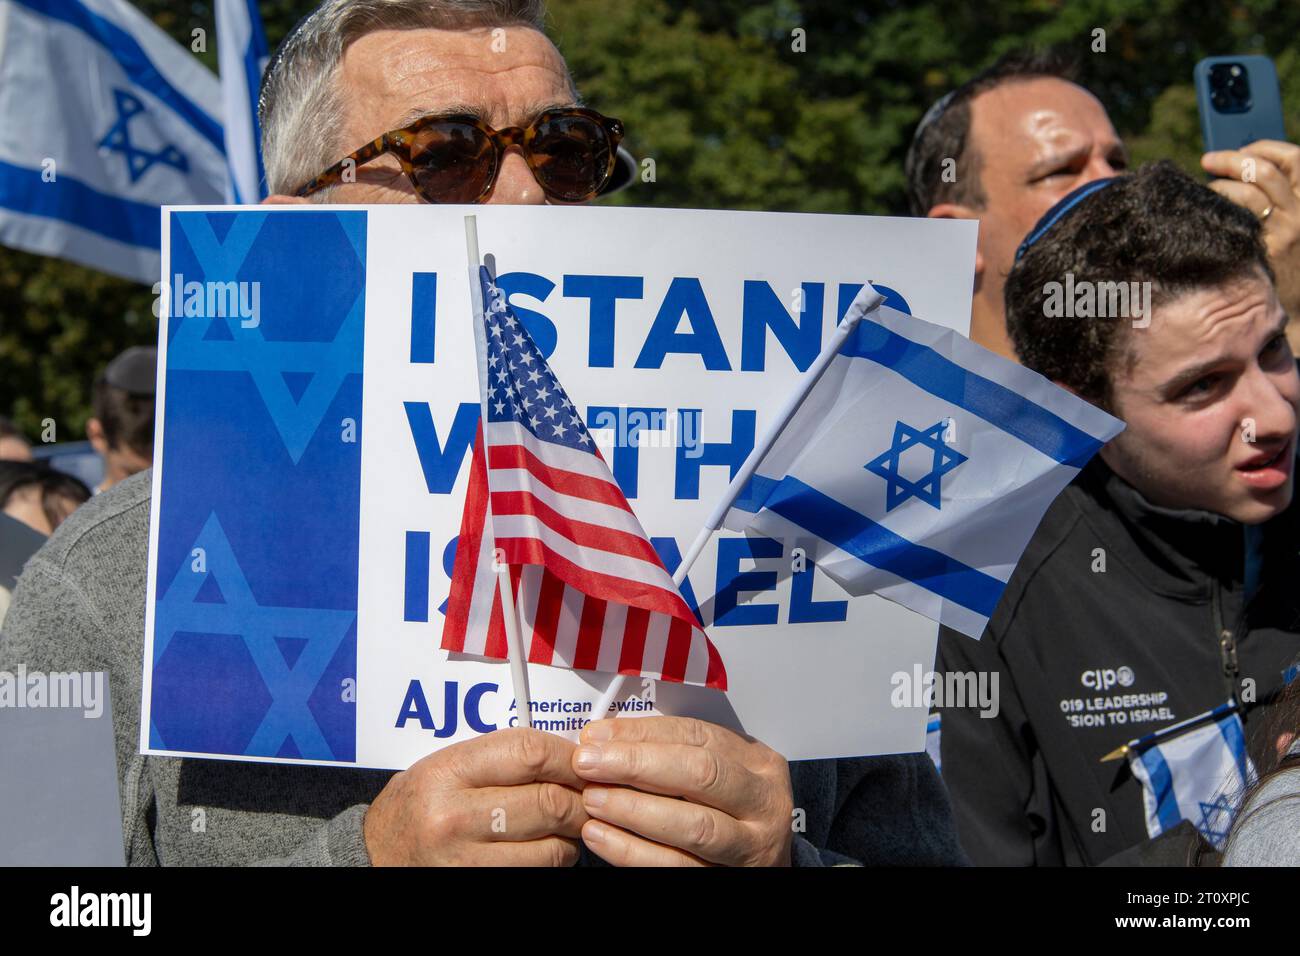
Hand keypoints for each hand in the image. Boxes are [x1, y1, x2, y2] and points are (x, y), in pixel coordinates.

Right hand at [363, 727, 587, 865]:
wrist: (375, 855)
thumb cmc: (417, 803)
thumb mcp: (445, 766)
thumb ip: (498, 757)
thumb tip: (566, 754)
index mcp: (447, 772)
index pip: (529, 752)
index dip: (568, 756)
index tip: (584, 760)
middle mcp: (454, 817)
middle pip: (548, 802)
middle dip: (581, 799)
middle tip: (590, 795)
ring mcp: (465, 860)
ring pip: (551, 847)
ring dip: (572, 836)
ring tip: (568, 825)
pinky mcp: (477, 884)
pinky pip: (536, 873)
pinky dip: (554, 860)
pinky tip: (549, 849)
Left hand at [572, 716, 794, 865]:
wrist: (754, 863)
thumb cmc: (726, 810)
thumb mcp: (715, 771)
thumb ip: (671, 755)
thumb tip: (602, 740)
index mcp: (757, 762)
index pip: (696, 735)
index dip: (642, 733)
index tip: (596, 736)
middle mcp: (763, 802)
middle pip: (700, 774)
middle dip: (637, 765)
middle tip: (588, 763)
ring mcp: (750, 845)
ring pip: (693, 825)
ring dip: (633, 810)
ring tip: (592, 800)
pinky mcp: (726, 878)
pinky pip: (676, 866)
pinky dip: (632, 851)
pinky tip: (600, 836)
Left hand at [1203, 141, 1299, 328]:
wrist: (1298, 305)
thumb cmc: (1291, 259)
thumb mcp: (1296, 221)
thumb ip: (1280, 197)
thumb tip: (1241, 166)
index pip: (1295, 158)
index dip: (1265, 148)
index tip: (1243, 149)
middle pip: (1263, 171)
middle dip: (1232, 159)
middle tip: (1208, 160)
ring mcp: (1281, 233)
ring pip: (1245, 193)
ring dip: (1219, 185)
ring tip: (1207, 189)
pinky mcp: (1261, 252)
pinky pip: (1232, 220)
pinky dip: (1215, 209)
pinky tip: (1205, 213)